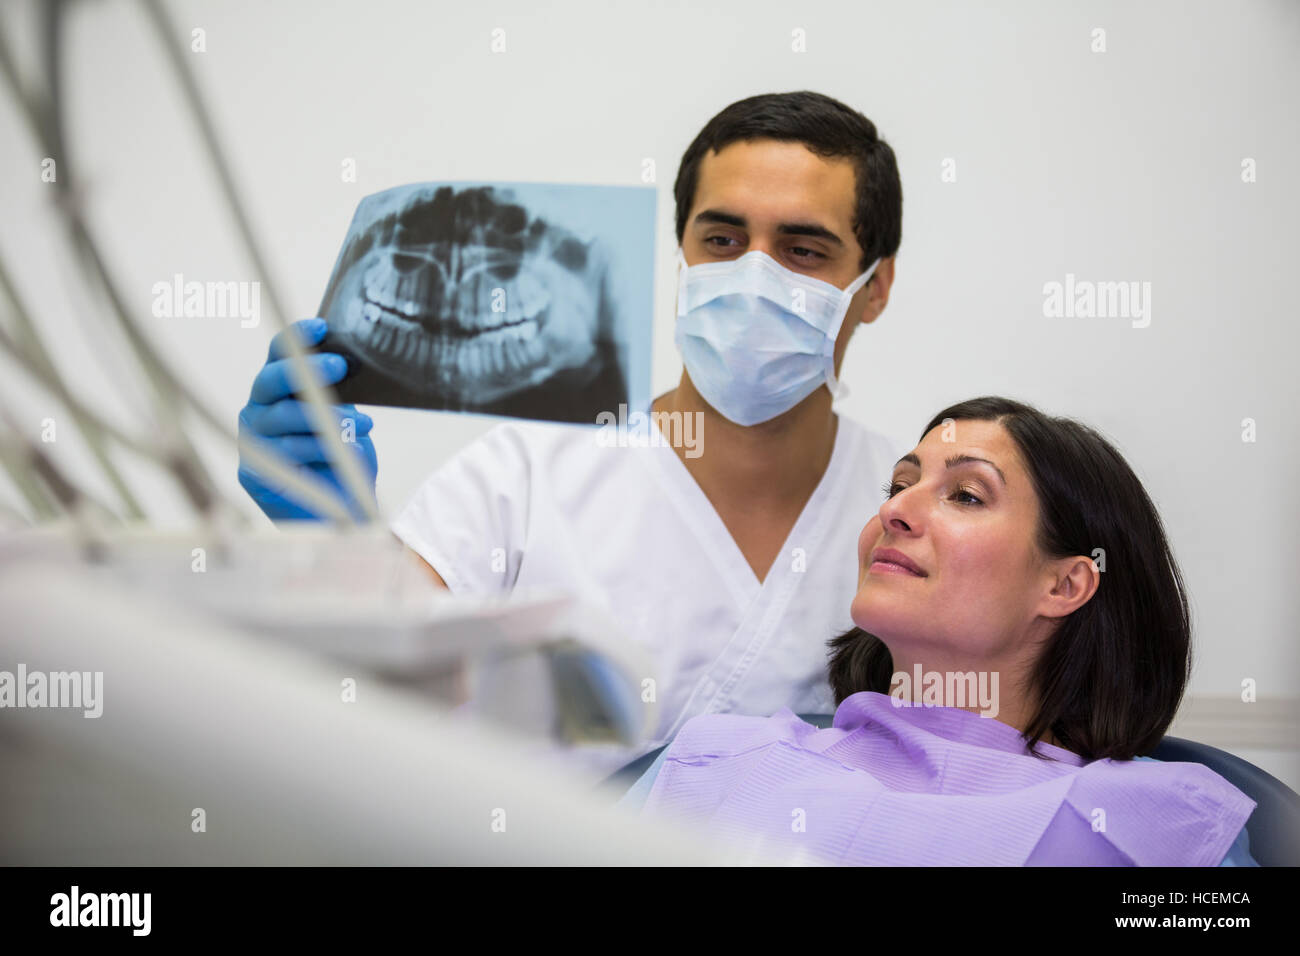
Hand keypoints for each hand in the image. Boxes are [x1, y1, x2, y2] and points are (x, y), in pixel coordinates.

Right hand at [237, 318, 377, 520]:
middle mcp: (258, 410)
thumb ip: (339, 393)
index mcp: (278, 391)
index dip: (297, 337)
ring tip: (361, 426)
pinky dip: (320, 450)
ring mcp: (252, 440)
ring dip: (328, 418)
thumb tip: (346, 363)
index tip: (323, 326)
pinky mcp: (253, 471)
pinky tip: (343, 453)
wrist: (343, 509)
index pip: (279, 354)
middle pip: (271, 380)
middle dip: (307, 370)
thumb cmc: (344, 458)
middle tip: (340, 366)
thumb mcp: (348, 419)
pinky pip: (287, 450)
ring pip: (285, 416)